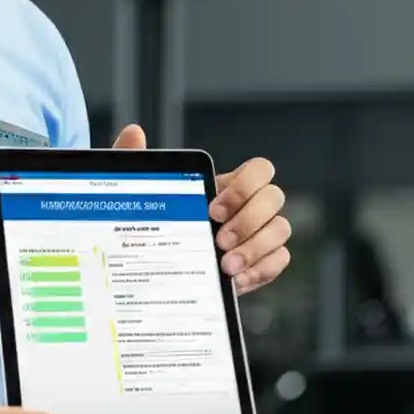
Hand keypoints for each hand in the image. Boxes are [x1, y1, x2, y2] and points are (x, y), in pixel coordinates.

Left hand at [113, 125, 291, 295]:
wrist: (155, 275)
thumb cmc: (153, 229)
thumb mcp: (141, 196)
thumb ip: (135, 163)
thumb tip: (133, 132)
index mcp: (227, 186)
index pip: (259, 170)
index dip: (244, 187)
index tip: (213, 210)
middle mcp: (249, 208)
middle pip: (274, 198)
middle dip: (248, 220)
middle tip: (219, 241)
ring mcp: (259, 235)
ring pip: (280, 229)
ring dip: (255, 248)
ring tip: (226, 267)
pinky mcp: (262, 264)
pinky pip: (279, 260)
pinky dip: (261, 270)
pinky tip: (234, 281)